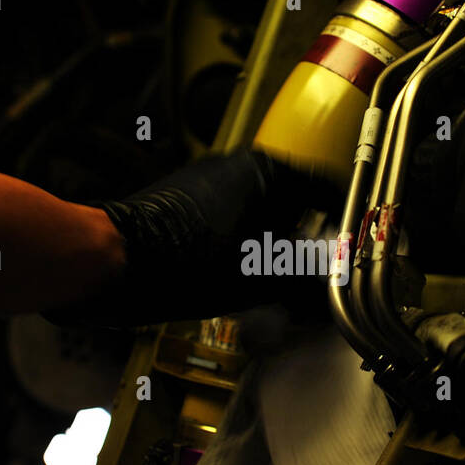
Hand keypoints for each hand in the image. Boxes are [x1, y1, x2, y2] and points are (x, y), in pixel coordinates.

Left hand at [46, 149, 341, 325]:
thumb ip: (307, 282)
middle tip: (320, 285)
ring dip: (277, 256)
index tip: (355, 251)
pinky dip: (247, 256)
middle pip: (294, 208)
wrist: (109, 264)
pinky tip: (247, 290)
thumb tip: (338, 293)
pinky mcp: (185, 208)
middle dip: (308, 249)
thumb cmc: (183, 263)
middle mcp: (237, 168)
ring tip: (285, 295)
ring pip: (262, 222)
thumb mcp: (258, 277)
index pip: (325, 189)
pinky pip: (233, 230)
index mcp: (263, 171)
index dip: (345, 224)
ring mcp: (207, 186)